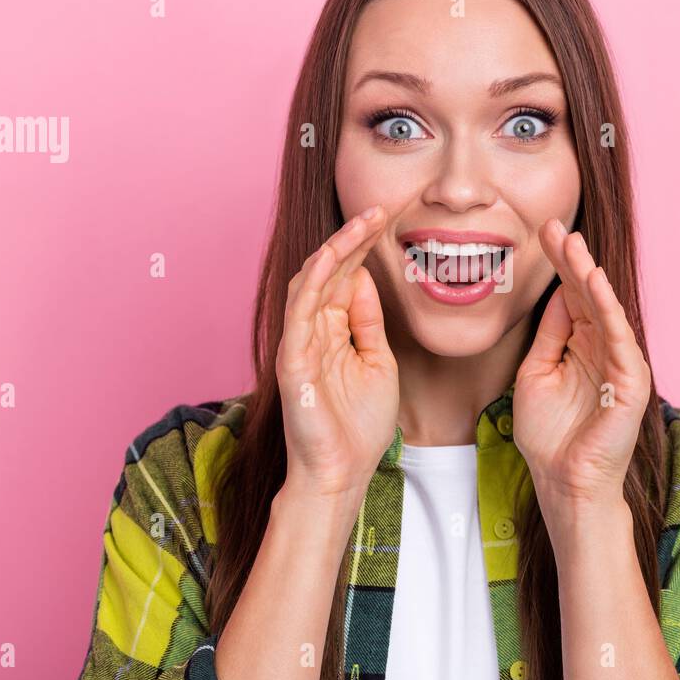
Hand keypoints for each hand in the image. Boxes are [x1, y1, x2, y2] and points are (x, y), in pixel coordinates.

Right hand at [276, 205, 399, 504]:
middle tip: (379, 208)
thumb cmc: (358, 425)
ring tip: (364, 221)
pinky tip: (335, 254)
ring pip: (312, 280)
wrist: (342, 471)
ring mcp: (299, 342)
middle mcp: (312, 330)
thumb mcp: (377, 362)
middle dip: (353, 237)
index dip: (363, 246)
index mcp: (332, 331)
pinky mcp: (292, 358)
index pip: (344, 277)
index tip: (387, 218)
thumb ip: (368, 322)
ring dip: (338, 246)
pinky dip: (316, 278)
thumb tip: (365, 280)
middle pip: (329, 271)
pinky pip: (301, 309)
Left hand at [512, 218, 651, 524]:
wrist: (563, 481)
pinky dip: (607, 308)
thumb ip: (548, 337)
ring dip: (589, 275)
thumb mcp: (536, 374)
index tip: (542, 232)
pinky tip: (594, 283)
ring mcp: (620, 364)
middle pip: (587, 295)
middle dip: (572, 259)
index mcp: (582, 346)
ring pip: (605, 309)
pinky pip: (619, 337)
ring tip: (574, 245)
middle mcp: (604, 349)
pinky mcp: (631, 381)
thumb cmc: (550, 435)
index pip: (571, 297)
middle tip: (555, 226)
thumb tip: (555, 297)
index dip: (559, 265)